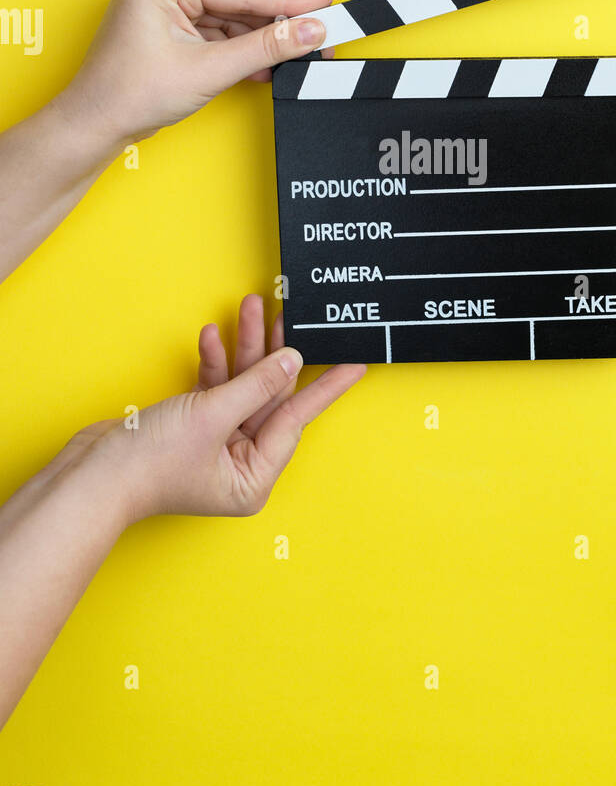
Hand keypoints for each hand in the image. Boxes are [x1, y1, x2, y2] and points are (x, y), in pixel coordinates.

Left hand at [58, 0, 332, 146]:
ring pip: (232, 20)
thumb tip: (308, 33)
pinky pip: (217, 33)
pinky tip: (269, 65)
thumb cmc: (128, 92)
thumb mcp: (210, 69)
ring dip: (262, 43)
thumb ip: (265, 48)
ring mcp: (166, 2)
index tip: (325, 5)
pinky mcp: (170, 25)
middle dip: (278, 26)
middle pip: (239, 3)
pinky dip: (242, 51)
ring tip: (300, 55)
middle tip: (321, 35)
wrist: (96, 125)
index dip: (289, 4)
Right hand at [77, 296, 365, 520]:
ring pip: (241, 387)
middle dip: (274, 353)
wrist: (90, 476)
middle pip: (269, 397)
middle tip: (289, 315)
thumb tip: (292, 360)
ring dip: (243, 348)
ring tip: (252, 307)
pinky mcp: (191, 427)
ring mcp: (215, 444)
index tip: (354, 364)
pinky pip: (214, 389)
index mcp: (254, 477)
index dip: (325, 386)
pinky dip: (214, 363)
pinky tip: (213, 336)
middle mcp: (239, 463)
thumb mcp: (214, 416)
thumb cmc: (148, 464)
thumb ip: (256, 385)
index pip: (297, 418)